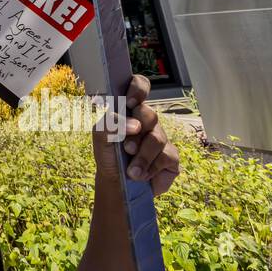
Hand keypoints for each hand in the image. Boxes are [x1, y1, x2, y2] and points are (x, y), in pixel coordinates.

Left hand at [92, 74, 179, 195]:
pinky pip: (165, 157)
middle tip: (127, 146)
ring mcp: (161, 138)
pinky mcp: (171, 157)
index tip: (130, 102)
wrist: (117, 184)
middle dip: (138, 130)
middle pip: (150, 114)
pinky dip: (149, 168)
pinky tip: (140, 175)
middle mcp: (147, 121)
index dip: (138, 88)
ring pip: (156, 139)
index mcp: (130, 109)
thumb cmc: (109, 154)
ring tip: (131, 170)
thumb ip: (109, 125)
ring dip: (141, 156)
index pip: (139, 86)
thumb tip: (132, 124)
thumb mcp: (100, 138)